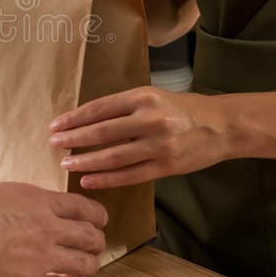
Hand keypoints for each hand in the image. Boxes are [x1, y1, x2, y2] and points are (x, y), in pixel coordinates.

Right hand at [0, 182, 107, 276]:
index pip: (81, 206)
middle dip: (96, 241)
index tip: (99, 219)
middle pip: (90, 235)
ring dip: (89, 265)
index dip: (96, 214)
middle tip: (95, 244)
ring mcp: (44, 255)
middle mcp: (47, 225)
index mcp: (36, 200)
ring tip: (88, 266)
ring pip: (85, 262)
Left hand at [49, 87, 230, 188]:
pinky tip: (88, 180)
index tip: (56, 126)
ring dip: (86, 161)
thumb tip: (84, 119)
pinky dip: (106, 179)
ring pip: (113, 156)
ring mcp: (159, 145)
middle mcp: (150, 119)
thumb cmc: (180, 109)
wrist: (221, 125)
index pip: (99, 108)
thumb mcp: (152, 97)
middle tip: (54, 144)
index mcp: (142, 97)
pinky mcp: (167, 166)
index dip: (74, 118)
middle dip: (74, 139)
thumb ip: (123, 107)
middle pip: (102, 132)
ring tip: (66, 163)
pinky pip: (130, 175)